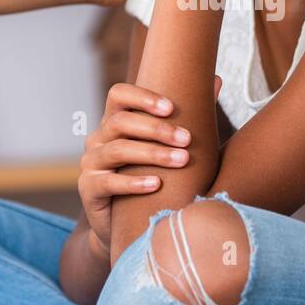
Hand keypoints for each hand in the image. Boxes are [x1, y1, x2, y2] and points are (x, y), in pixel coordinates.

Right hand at [78, 75, 222, 250]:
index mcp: (114, 122)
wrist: (126, 225)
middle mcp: (98, 139)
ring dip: (152, 153)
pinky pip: (109, 182)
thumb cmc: (153, 178)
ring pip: (117, 150)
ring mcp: (90, 164)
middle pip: (121, 122)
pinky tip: (157, 184)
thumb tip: (215, 79)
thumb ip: (189, 114)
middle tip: (187, 139)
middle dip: (157, 129)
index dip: (142, 96)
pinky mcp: (89, 189)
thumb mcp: (167, 146)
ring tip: (182, 160)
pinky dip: (134, 182)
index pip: (118, 95)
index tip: (171, 107)